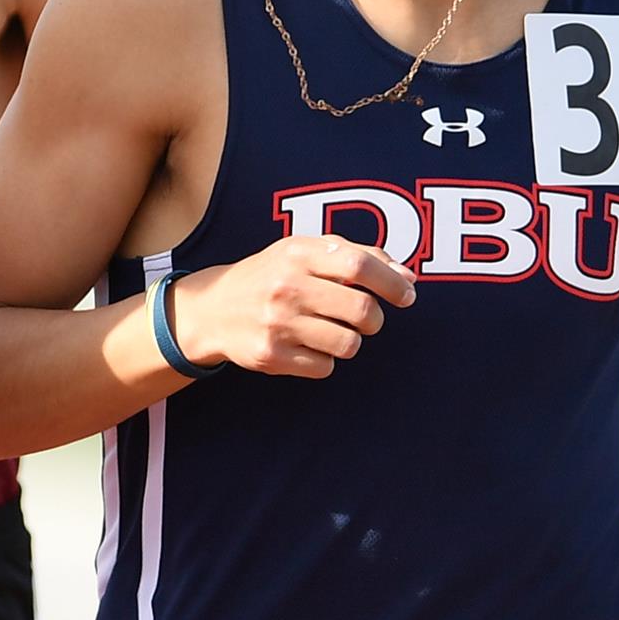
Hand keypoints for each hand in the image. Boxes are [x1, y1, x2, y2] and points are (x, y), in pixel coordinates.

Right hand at [173, 235, 414, 377]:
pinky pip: (325, 367)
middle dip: (374, 319)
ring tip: (330, 331)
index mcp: (297, 253)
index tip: (407, 295)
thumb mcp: (304, 252)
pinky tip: (305, 345)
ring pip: (349, 344)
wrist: (211, 309)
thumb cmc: (271, 276)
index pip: (359, 265)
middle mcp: (286, 286)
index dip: (392, 283)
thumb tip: (407, 277)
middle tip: (366, 318)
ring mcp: (277, 323)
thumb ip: (357, 255)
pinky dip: (324, 359)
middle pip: (363, 310)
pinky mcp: (271, 355)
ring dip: (350, 341)